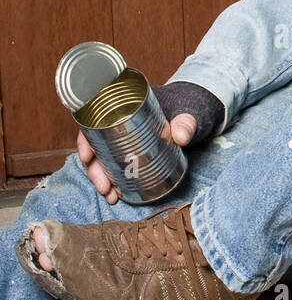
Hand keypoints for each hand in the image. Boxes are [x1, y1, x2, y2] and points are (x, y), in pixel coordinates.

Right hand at [76, 113, 196, 206]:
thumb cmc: (188, 105)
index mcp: (126, 106)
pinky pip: (116, 164)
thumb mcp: (187, 113)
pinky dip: (114, 179)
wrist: (197, 110)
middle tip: (104, 187)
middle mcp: (120, 121)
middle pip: (96, 144)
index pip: (96, 120)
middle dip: (94, 169)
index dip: (85, 139)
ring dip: (102, 177)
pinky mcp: (134, 150)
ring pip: (104, 157)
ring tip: (109, 195)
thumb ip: (186, 123)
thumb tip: (181, 137)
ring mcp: (126, 137)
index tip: (86, 156)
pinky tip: (115, 193)